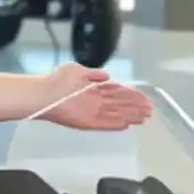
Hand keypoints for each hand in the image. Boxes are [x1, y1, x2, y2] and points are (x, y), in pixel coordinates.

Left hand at [37, 63, 151, 129]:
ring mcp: (90, 112)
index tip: (144, 97)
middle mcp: (94, 101)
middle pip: (119, 104)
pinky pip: (104, 124)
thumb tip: (107, 75)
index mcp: (92, 88)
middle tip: (150, 109)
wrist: (43, 92)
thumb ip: (92, 73)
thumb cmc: (56, 80)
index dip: (131, 95)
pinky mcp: (85, 122)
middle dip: (134, 106)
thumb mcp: (76, 70)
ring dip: (129, 115)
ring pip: (115, 114)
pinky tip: (128, 124)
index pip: (116, 92)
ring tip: (144, 117)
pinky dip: (115, 124)